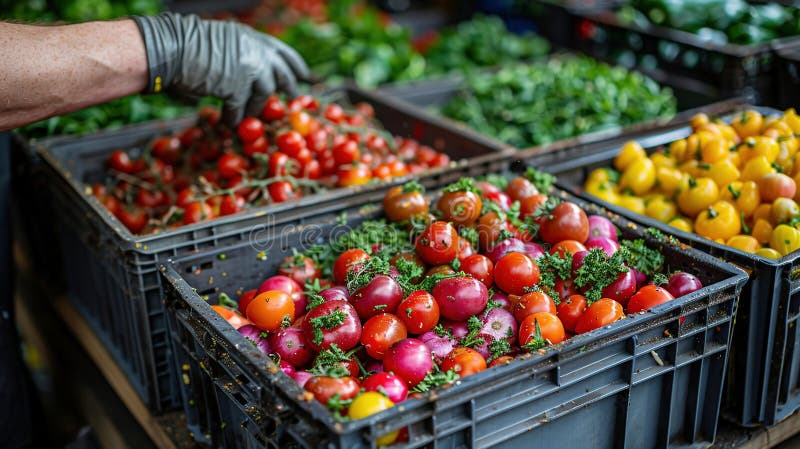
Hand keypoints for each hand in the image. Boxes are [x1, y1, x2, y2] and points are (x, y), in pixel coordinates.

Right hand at [133, 13, 308, 124]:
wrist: (167, 48)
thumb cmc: (182, 46)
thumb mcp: (218, 44)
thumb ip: (233, 60)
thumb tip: (232, 84)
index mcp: (249, 37)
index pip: (281, 51)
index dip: (294, 64)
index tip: (304, 76)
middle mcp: (254, 50)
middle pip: (282, 72)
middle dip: (289, 87)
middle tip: (292, 99)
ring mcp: (248, 67)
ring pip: (265, 93)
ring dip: (257, 107)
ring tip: (251, 118)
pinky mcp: (236, 86)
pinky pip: (240, 108)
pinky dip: (234, 118)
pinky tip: (229, 124)